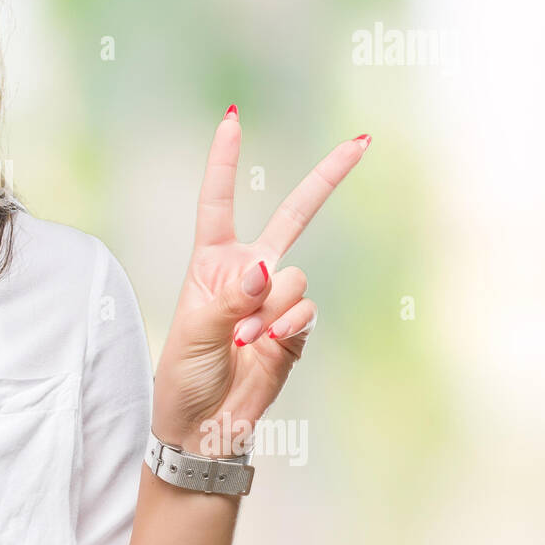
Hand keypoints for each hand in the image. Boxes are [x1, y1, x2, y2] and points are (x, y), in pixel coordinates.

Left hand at [153, 104, 370, 457]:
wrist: (204, 425)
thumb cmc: (183, 374)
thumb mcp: (192, 330)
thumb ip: (230, 296)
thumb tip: (266, 267)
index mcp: (211, 261)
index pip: (219, 201)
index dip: (225, 161)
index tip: (234, 119)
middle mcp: (248, 272)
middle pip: (294, 215)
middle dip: (327, 179)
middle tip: (362, 142)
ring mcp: (276, 300)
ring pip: (296, 278)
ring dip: (269, 308)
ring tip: (241, 339)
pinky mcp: (297, 328)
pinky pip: (305, 310)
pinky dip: (286, 325)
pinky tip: (265, 344)